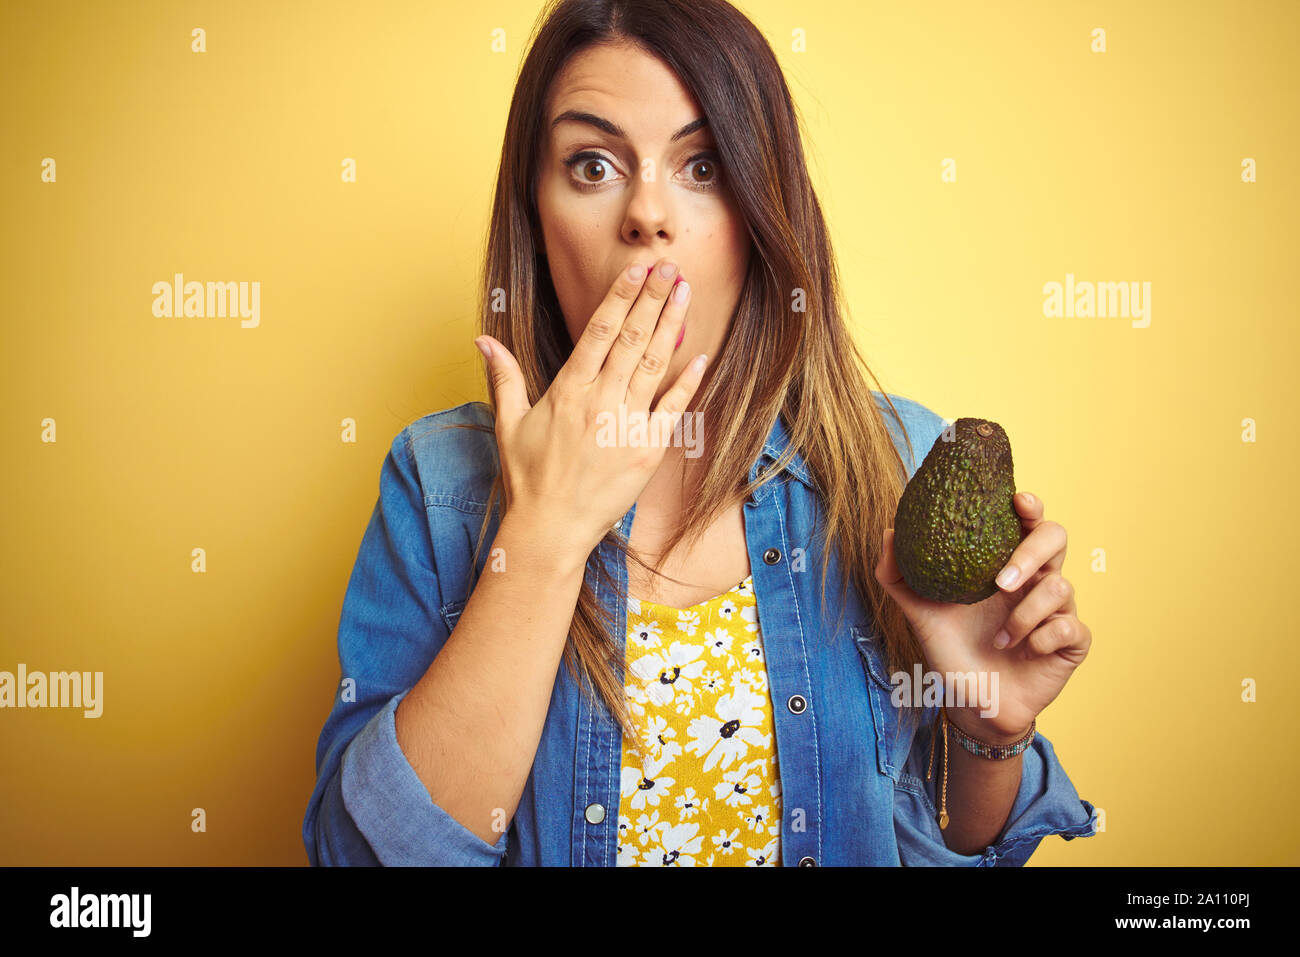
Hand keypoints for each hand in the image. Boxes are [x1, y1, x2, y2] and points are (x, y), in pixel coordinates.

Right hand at [475, 257, 706, 556]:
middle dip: (653, 298)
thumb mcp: (508, 424)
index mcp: (567, 390)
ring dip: (671, 325)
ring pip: (654, 364)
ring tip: (685, 292)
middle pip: (632, 339)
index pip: (599, 331)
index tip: (636, 270)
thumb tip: (483, 339)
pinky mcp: (647, 451)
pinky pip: (672, 408)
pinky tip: (700, 353)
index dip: (620, 297)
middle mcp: (599, 401)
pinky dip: (688, 380)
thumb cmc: (528, 478)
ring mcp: (626, 425)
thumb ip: (504, 376)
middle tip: (669, 265)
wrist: (550, 529)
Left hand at [874, 491, 1091, 743]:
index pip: (1027, 522)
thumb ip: (897, 575)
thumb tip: (890, 532)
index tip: (1017, 502)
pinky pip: (1071, 627)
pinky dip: (1044, 638)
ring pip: (1061, 587)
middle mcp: (1034, 581)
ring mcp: (1056, 610)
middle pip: (1056, 538)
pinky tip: (1023, 651)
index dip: (1030, 506)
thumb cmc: (951, 651)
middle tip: (1001, 581)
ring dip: (1025, 614)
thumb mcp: (918, 612)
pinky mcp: (1070, 642)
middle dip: (1032, 553)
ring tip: (1000, 639)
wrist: (970, 703)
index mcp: (1004, 565)